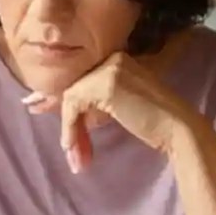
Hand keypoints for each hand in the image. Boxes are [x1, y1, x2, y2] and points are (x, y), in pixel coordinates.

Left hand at [22, 52, 198, 172]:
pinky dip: (70, 128)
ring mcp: (108, 68)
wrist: (178, 130)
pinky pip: (73, 105)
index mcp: (117, 60)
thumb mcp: (116, 109)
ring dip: (69, 130)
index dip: (59, 96)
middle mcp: (111, 58)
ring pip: (71, 98)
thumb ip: (91, 105)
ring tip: (74, 157)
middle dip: (61, 114)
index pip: (81, 79)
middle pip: (74, 88)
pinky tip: (73, 146)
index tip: (37, 104)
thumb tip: (53, 105)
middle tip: (46, 126)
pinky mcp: (104, 84)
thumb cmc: (153, 124)